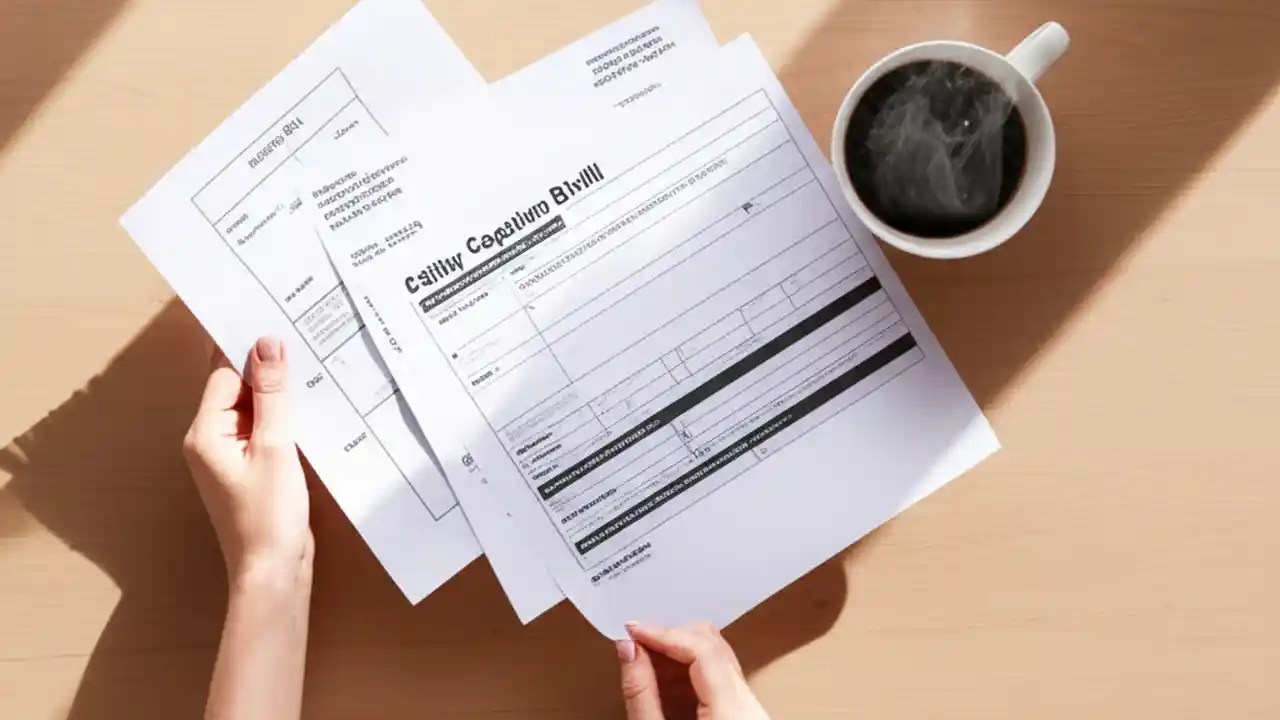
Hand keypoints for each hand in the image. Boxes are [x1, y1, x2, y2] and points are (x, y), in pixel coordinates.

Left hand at [183, 336, 312, 586]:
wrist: (273, 573)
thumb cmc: (269, 515)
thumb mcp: (274, 447)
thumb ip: (271, 394)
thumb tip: (266, 342)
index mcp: (205, 432)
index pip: (224, 374)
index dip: (250, 348)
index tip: (276, 318)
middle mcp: (209, 441)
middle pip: (236, 388)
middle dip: (265, 365)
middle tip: (300, 333)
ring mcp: (229, 457)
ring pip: (252, 409)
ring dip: (277, 392)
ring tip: (311, 365)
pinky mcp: (249, 470)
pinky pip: (262, 430)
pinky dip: (282, 416)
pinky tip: (308, 407)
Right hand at [617, 622, 769, 719]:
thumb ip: (641, 693)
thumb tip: (628, 650)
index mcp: (732, 711)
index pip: (702, 648)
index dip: (664, 633)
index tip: (634, 629)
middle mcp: (749, 705)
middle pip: (711, 644)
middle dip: (669, 639)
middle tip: (635, 642)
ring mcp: (749, 706)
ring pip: (715, 655)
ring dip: (677, 654)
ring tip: (644, 662)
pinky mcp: (742, 710)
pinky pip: (718, 675)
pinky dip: (688, 671)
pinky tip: (664, 680)